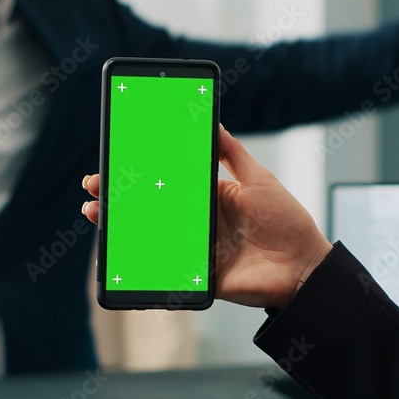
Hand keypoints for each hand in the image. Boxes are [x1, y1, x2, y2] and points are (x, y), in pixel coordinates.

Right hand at [81, 125, 332, 307]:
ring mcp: (197, 249)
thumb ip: (233, 153)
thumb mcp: (259, 179)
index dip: (142, 173)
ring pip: (151, 237)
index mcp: (212, 197)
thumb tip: (212, 122)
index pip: (169, 182)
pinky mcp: (199, 276)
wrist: (305, 268)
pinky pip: (165, 270)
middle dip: (120, 198)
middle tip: (94, 188)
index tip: (115, 161)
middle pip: (152, 209)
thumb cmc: (288, 222)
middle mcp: (200, 222)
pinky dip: (141, 262)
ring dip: (121, 227)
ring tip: (97, 214)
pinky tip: (120, 252)